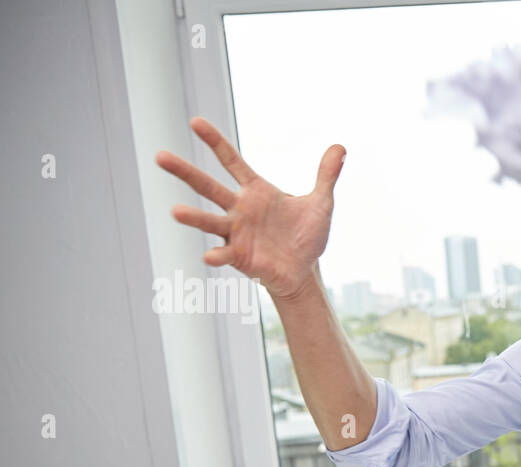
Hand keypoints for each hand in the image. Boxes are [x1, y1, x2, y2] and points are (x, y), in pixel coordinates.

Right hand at [155, 117, 344, 297]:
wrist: (304, 270)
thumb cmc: (306, 236)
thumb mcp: (320, 204)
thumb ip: (326, 176)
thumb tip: (341, 147)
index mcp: (256, 191)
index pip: (231, 161)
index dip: (215, 142)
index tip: (196, 122)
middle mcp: (239, 209)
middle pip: (207, 186)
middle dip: (184, 172)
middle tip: (159, 156)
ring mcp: (236, 233)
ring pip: (210, 221)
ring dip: (193, 217)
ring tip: (175, 212)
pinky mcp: (239, 256)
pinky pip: (224, 254)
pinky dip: (217, 255)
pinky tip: (209, 256)